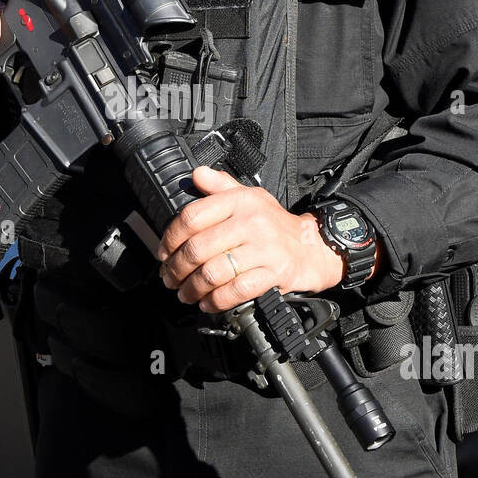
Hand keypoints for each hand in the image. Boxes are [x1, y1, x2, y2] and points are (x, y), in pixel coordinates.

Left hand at [157, 165, 349, 312]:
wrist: (313, 247)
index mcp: (240, 201)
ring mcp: (264, 248)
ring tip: (185, 294)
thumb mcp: (250, 197)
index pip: (192, 216)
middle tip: (170, 279)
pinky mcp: (274, 273)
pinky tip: (208, 303)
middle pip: (198, 248)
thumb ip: (221, 186)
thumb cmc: (275, 224)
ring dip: (192, 288)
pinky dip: (217, 301)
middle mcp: (251, 222)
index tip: (164, 252)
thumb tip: (196, 174)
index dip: (171, 237)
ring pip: (213, 272)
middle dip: (177, 269)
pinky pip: (236, 290)